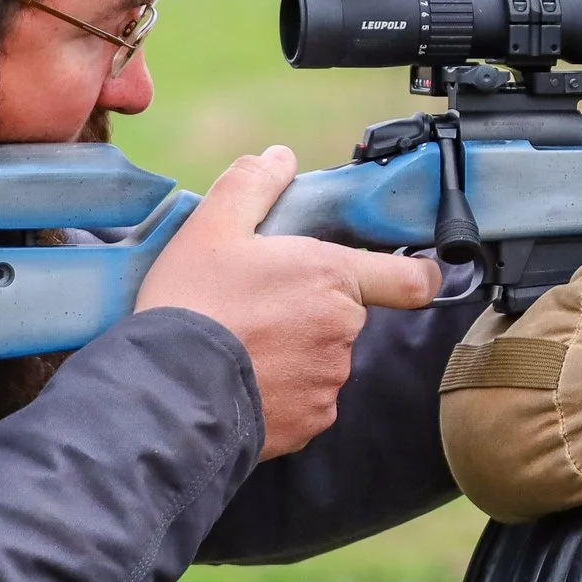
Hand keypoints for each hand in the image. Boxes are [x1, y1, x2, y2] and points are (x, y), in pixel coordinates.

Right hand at [137, 146, 440, 457]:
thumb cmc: (192, 302)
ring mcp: (329, 381)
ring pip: (323, 360)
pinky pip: (307, 401)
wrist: (166, 391)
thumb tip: (280, 157)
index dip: (415, 277)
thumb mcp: (212, 226)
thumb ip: (253, 184)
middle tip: (258, 309)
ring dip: (296, 354)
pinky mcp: (311, 423)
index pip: (410, 280)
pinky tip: (242, 383)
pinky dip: (283, 394)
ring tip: (242, 349)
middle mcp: (343, 330)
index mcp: (331, 276)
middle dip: (311, 311)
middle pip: (344, 316)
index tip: (408, 278)